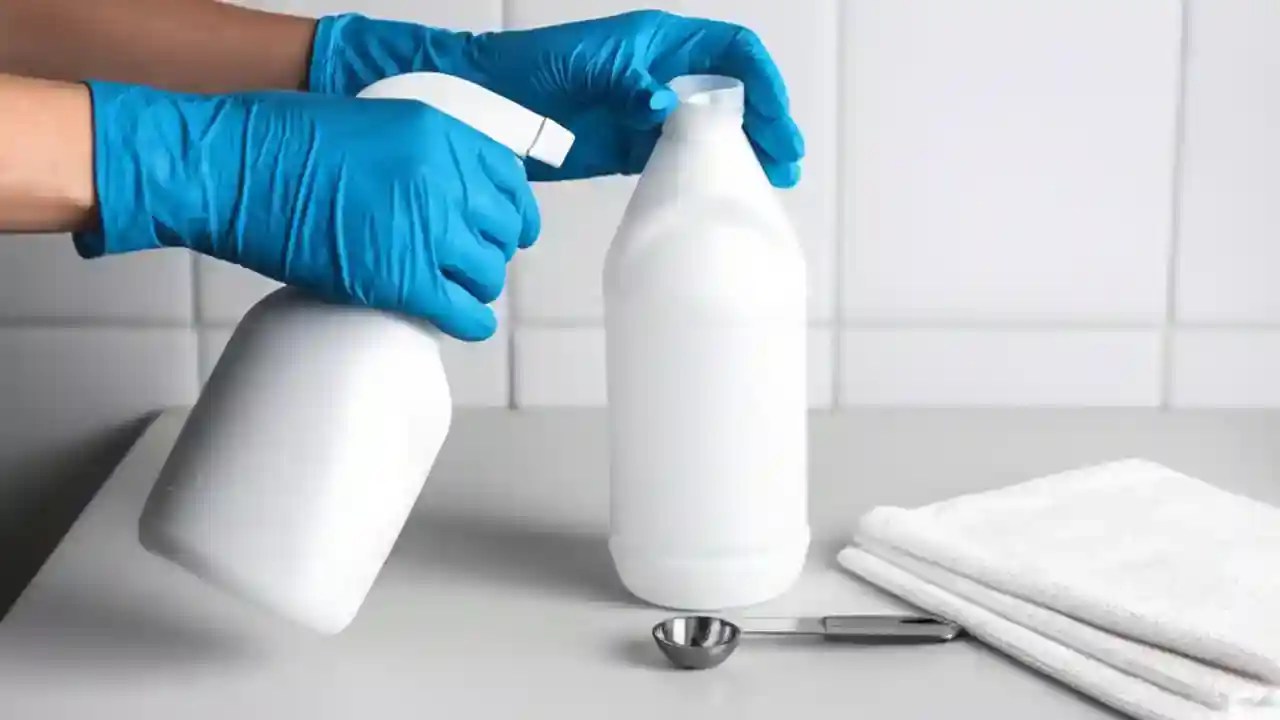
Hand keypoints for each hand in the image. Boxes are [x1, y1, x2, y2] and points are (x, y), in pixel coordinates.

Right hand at [75, 82, 538, 340]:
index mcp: (440, 133)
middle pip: (501, 233)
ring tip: (454, 289)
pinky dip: (469, 323)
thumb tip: (450, 194)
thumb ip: (423, 155)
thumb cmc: (281, 141)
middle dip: (487, 251)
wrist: (230, 168)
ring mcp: (427, 231)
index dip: (511, 212)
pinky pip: (463, 313)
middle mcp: (444, 180)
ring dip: (474, 287)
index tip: (507, 228)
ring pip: (487, 276)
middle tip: (468, 262)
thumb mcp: (376, 123)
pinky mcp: (401, 280)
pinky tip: (461, 322)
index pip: (510, 183)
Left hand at [310, 10, 803, 187]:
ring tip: (770, 179)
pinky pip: (682, 154)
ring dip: (745, 148)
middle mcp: (663, 72)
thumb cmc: (528, 71)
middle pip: (734, 89)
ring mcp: (650, 109)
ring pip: (716, 124)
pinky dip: (707, 170)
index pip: (732, 50)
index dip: (762, 79)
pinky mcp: (633, 144)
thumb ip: (628, 83)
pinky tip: (722, 190)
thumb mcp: (581, 68)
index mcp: (658, 43)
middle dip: (766, 120)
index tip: (776, 117)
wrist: (485, 105)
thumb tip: (668, 104)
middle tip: (785, 160)